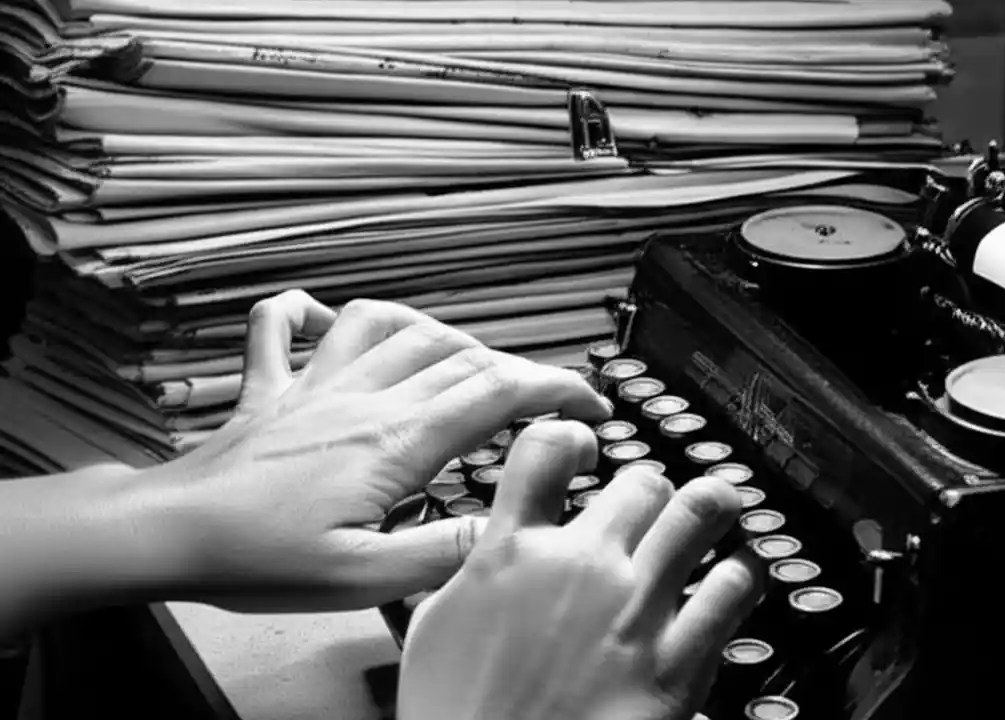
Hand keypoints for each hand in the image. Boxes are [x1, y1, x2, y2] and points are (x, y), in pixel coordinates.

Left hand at [153, 290, 610, 611]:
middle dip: (516, 366)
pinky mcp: (270, 393)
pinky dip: (305, 311)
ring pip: (392, 326)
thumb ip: (444, 550)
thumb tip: (508, 526)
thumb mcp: (366, 578)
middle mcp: (361, 398)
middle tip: (544, 394)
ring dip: (440, 333)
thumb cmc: (255, 556)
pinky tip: (321, 315)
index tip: (589, 403)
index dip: (556, 390)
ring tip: (465, 356)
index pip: (496, 392)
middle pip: (458, 354)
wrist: (168, 533)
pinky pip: (284, 328)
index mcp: (394, 440)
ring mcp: (314, 386)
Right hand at [398, 420, 765, 719]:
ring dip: (710, 508)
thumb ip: (476, 569)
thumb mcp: (437, 629)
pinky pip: (732, 588)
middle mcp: (578, 568)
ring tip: (715, 513)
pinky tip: (734, 579)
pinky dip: (740, 575)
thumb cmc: (462, 719)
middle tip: (648, 511)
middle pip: (640, 480)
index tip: (586, 452)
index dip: (573, 438)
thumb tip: (498, 542)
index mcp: (511, 555)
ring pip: (699, 511)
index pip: (546, 450)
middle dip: (647, 491)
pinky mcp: (677, 661)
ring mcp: (633, 610)